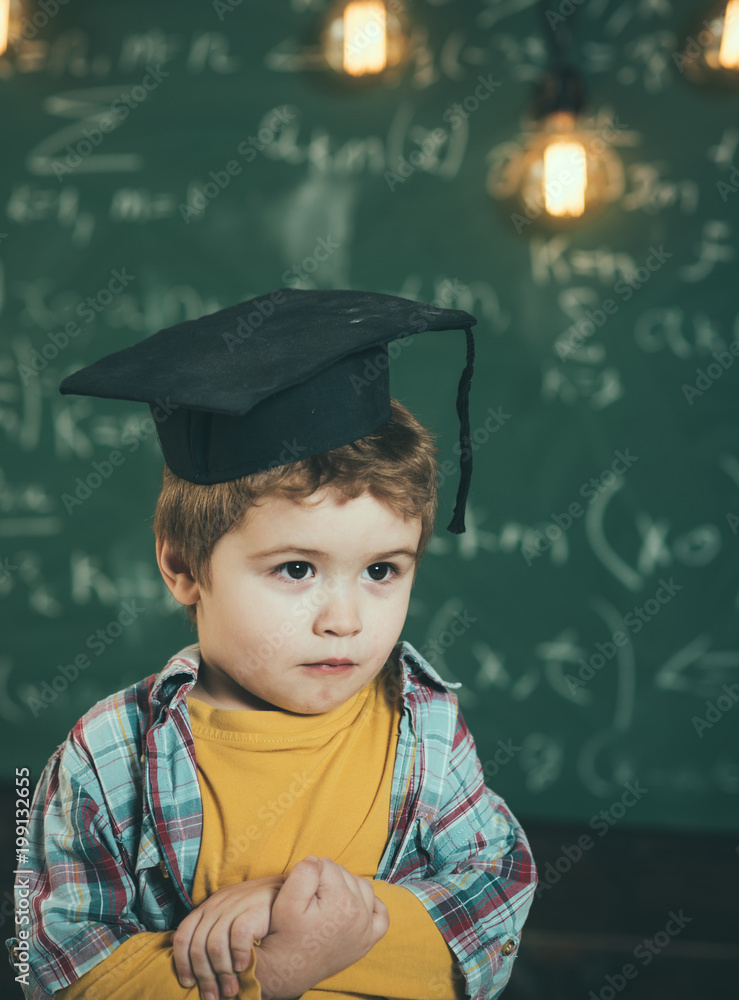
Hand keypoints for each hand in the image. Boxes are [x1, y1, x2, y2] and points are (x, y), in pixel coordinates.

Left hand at [172, 873, 284, 999]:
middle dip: (204, 977)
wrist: (284, 890)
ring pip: (214, 945)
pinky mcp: (253, 907)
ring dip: (221, 973)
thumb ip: (204, 928)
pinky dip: (238, 955)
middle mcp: (217, 905)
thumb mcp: (225, 915)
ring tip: (230, 989)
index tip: (188, 984)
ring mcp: (234, 905)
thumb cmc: (253, 910)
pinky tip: (244, 967)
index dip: (182, 963)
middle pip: (198, 945)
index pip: (183, 936)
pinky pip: (238, 936)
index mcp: (207, 907)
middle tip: (213, 996)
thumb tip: (174, 946)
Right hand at [256, 856, 388, 999]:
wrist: (287, 970)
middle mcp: (360, 913)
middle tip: (310, 896)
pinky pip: (381, 913)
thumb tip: (317, 860)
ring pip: (361, 886)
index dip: (311, 872)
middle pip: (344, 874)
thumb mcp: (286, 900)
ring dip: (346, 886)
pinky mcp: (368, 940)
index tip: (301, 889)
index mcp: (342, 901)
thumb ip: (303, 872)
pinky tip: (355, 904)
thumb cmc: (285, 935)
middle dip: (327, 878)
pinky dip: (371, 904)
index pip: (327, 865)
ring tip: (326, 897)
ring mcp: (367, 928)